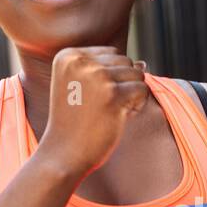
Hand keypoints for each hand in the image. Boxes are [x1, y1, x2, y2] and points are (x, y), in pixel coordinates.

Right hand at [37, 46, 148, 179]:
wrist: (63, 153)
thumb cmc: (74, 123)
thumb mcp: (80, 86)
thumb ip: (108, 70)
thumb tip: (143, 63)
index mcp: (68, 56)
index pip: (110, 54)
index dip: (112, 77)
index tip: (94, 97)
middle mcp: (80, 61)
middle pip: (125, 61)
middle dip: (124, 84)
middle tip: (104, 107)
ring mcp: (97, 76)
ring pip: (136, 73)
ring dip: (131, 94)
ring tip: (111, 111)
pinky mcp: (112, 94)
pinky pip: (142, 89)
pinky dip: (137, 105)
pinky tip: (120, 117)